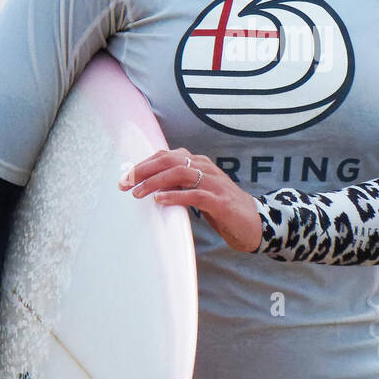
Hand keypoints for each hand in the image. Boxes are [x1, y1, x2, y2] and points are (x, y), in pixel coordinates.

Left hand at [118, 147, 262, 252]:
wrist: (254, 223)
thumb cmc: (221, 208)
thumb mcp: (197, 192)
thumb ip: (179, 185)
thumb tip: (149, 186)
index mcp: (199, 163)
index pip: (166, 155)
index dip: (143, 164)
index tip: (124, 177)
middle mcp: (206, 168)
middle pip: (169, 160)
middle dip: (143, 170)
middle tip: (124, 184)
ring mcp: (215, 183)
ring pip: (180, 173)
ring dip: (155, 182)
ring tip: (137, 193)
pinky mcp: (221, 201)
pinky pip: (195, 194)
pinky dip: (175, 195)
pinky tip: (160, 200)